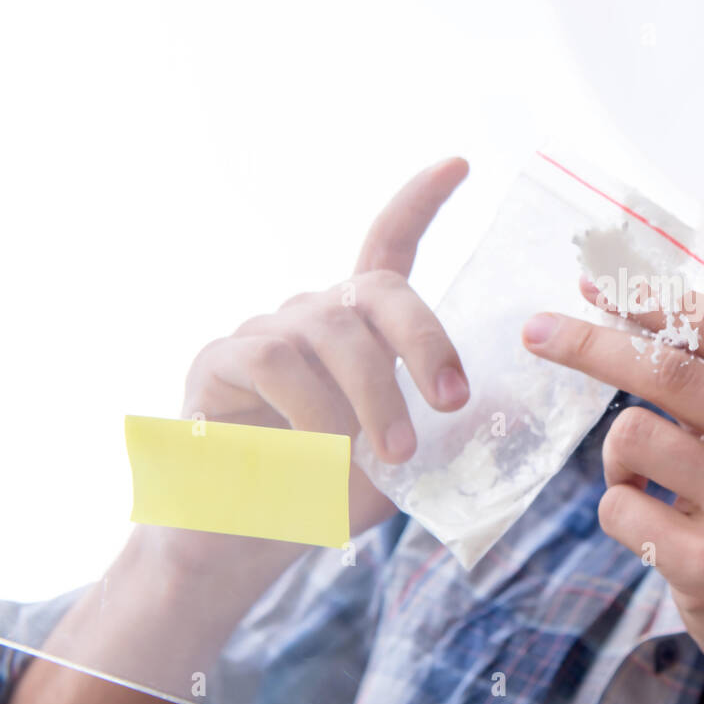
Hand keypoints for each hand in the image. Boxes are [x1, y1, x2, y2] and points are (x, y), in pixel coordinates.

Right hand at [143, 157, 473, 575]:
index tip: (459, 164)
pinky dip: (311, 413)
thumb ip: (427, 432)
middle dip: (426, 340)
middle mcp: (313, 313)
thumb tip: (483, 418)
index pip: (387, 244)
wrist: (242, 539)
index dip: (421, 203)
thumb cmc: (327, 491)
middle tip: (451, 403)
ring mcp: (264, 330)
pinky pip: (276, 364)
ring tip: (392, 456)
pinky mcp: (220, 361)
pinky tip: (321, 456)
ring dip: (372, 395)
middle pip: (377, 287)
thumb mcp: (397, 464)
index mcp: (359, 328)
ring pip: (331, 331)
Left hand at [521, 278, 703, 703]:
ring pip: (633, 437)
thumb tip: (637, 318)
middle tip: (535, 330)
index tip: (594, 284)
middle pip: (667, 369)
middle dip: (589, 342)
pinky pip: (620, 509)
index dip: (649, 298)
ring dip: (615, 457)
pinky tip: (657, 533)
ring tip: (643, 484)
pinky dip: (620, 511)